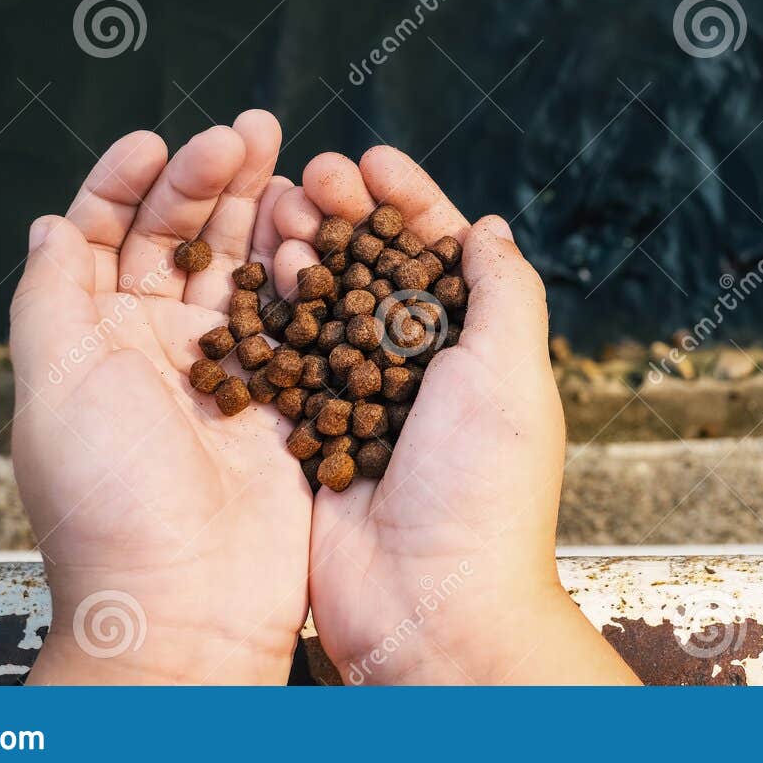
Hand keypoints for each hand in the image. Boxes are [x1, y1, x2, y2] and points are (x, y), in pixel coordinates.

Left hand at [10, 111, 309, 684]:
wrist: (188, 598)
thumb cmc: (109, 500)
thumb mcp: (53, 384)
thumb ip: (50, 296)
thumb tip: (50, 225)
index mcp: (91, 339)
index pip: (103, 236)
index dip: (125, 181)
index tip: (155, 140)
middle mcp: (154, 346)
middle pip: (179, 236)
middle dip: (206, 177)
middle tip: (245, 130)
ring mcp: (223, 366)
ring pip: (239, 262)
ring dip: (256, 205)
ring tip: (280, 154)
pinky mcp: (280, 391)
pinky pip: (291, 311)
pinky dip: (299, 265)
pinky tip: (308, 225)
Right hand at [275, 148, 637, 683]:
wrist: (428, 603)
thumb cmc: (484, 492)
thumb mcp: (511, 373)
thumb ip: (504, 290)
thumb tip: (487, 227)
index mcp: (477, 349)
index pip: (439, 252)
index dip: (406, 200)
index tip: (371, 158)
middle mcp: (418, 370)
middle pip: (373, 267)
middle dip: (340, 214)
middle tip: (309, 173)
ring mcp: (359, 400)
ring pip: (323, 304)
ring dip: (299, 251)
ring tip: (274, 209)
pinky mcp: (307, 435)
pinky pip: (283, 361)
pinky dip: (268, 314)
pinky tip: (252, 275)